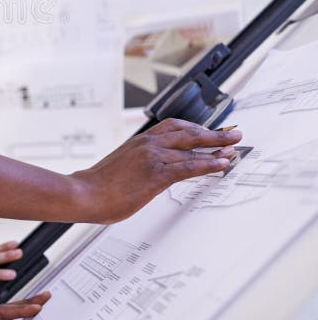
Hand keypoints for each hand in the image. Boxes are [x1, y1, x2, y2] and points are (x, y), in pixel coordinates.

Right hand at [71, 118, 241, 223]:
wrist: (84, 193)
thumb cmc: (99, 185)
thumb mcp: (122, 167)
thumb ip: (138, 164)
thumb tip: (148, 172)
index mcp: (139, 141)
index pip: (174, 126)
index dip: (196, 128)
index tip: (211, 130)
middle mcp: (148, 143)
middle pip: (188, 131)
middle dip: (213, 133)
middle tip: (232, 133)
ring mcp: (153, 156)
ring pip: (192, 146)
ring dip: (217, 146)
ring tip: (234, 147)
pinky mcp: (157, 173)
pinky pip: (189, 166)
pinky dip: (209, 164)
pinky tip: (221, 164)